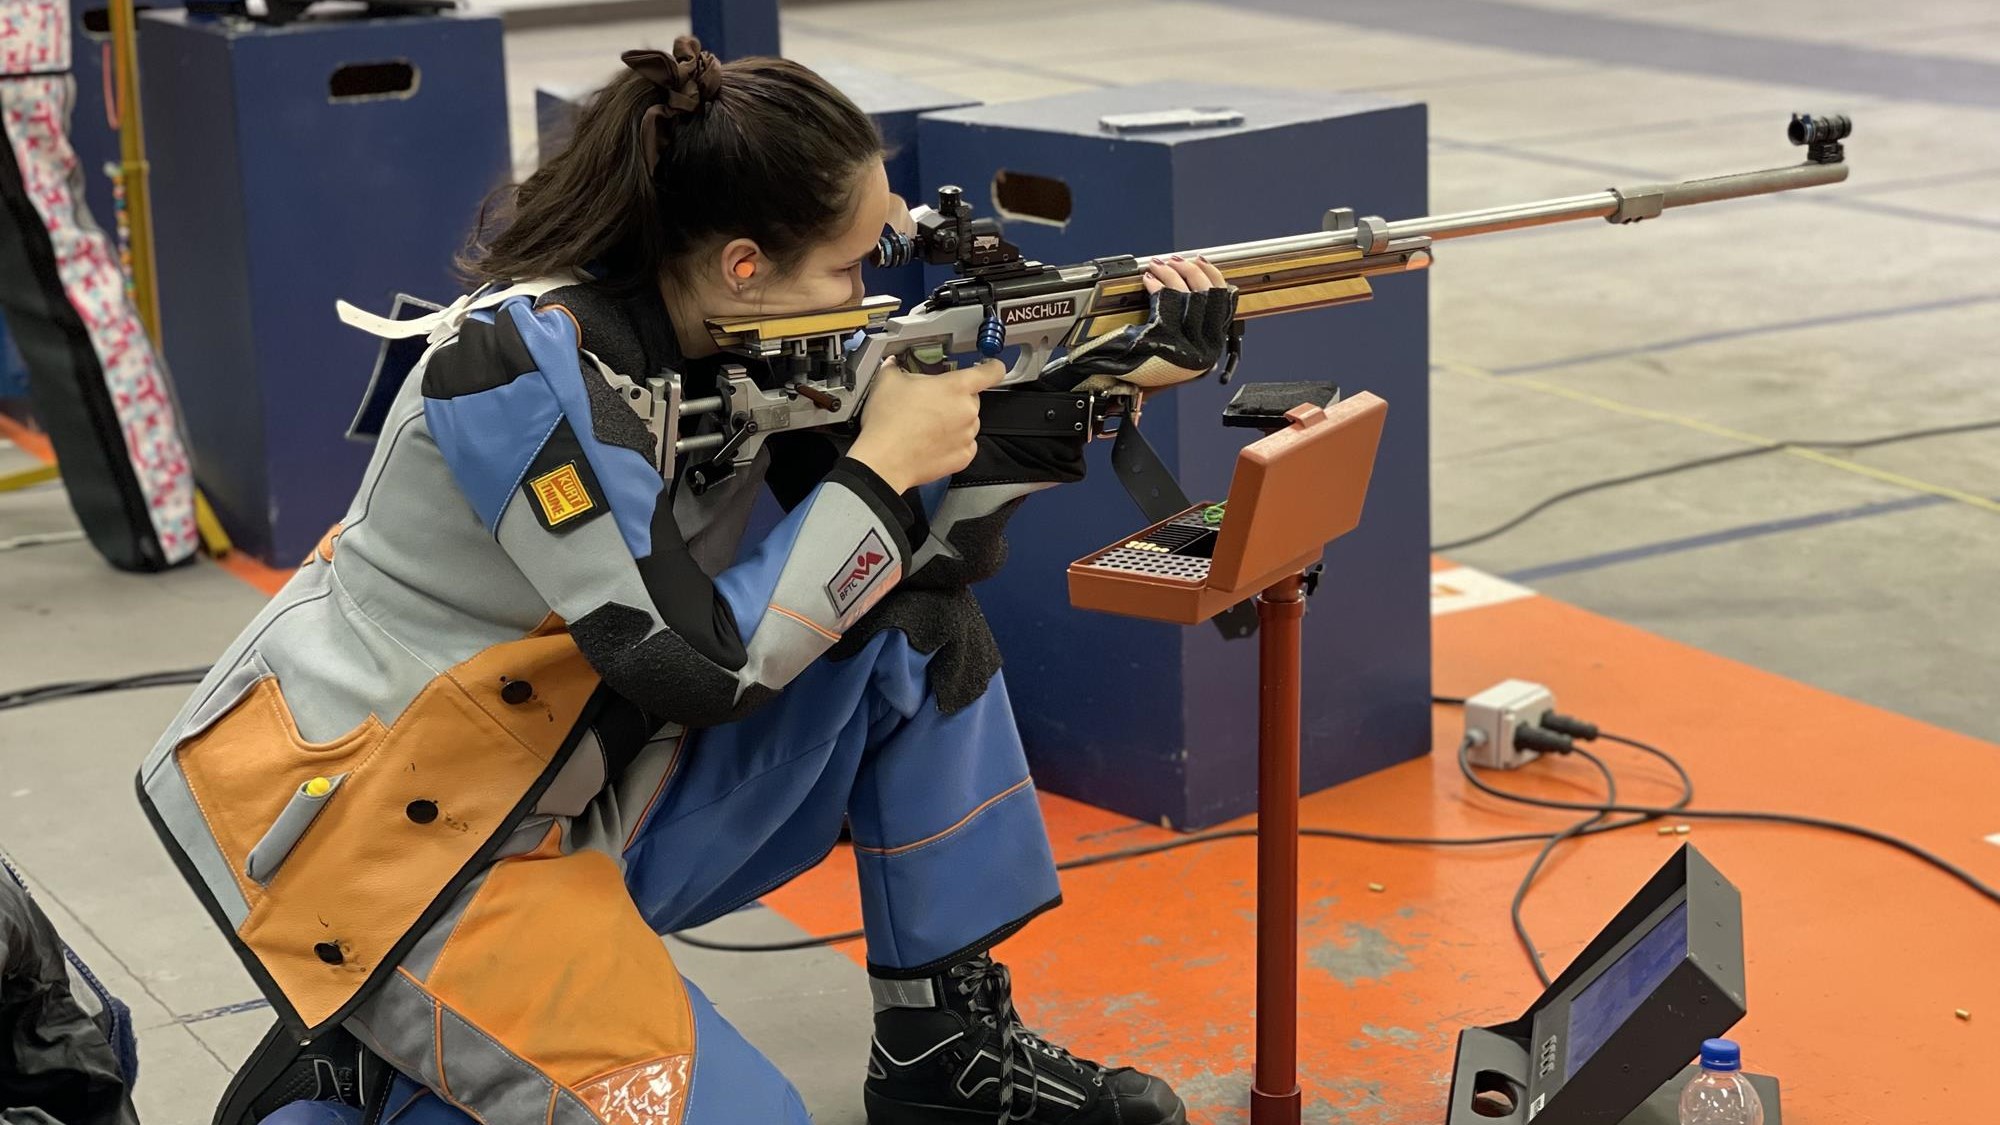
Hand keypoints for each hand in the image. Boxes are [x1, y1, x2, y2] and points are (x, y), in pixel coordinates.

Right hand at [849, 356, 1006, 491]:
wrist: (884, 460)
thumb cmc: (888, 420)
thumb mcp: (887, 382)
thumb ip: (895, 367)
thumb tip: (893, 363)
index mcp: (955, 387)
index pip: (990, 372)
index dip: (992, 368)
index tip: (991, 368)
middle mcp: (968, 410)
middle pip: (971, 399)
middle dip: (954, 399)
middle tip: (929, 405)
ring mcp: (967, 436)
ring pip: (967, 423)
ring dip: (953, 422)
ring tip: (926, 427)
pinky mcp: (964, 457)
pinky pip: (964, 445)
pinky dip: (952, 444)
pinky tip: (931, 443)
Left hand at [1037, 254, 1235, 392]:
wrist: (1123, 392)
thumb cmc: (1147, 370)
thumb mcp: (1180, 348)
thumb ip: (1193, 322)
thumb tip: (1196, 283)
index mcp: (1212, 347)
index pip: (1225, 303)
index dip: (1213, 276)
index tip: (1201, 261)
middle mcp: (1204, 349)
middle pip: (1206, 295)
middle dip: (1189, 270)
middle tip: (1174, 261)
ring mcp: (1185, 347)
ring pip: (1185, 295)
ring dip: (1171, 273)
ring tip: (1158, 265)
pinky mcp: (1163, 343)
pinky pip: (1164, 304)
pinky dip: (1156, 287)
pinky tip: (1148, 280)